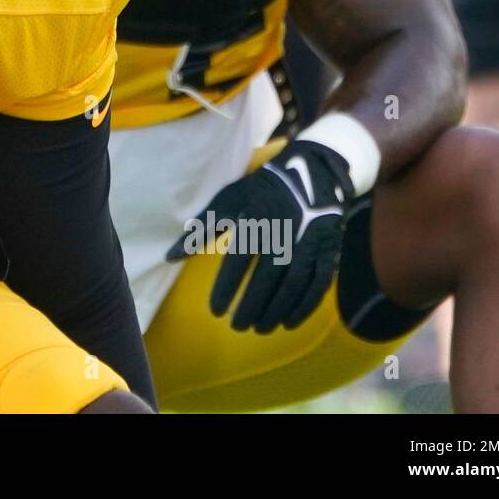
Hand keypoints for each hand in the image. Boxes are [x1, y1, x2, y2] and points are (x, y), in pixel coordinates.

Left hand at [166, 139, 354, 332]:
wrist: (311, 170)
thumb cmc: (261, 189)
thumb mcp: (227, 200)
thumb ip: (201, 229)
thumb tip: (170, 256)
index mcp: (256, 218)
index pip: (239, 260)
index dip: (227, 288)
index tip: (216, 310)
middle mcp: (285, 230)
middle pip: (268, 277)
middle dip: (252, 306)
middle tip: (238, 326)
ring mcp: (310, 240)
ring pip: (294, 283)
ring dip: (276, 310)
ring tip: (260, 328)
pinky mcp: (328, 247)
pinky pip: (318, 283)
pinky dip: (305, 305)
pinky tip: (289, 321)